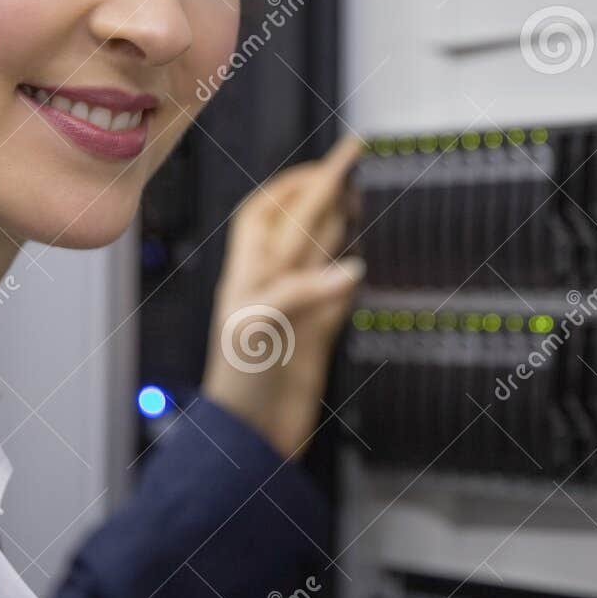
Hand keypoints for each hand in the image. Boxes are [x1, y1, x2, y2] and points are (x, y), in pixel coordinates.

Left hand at [201, 135, 365, 457]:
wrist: (250, 440)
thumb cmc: (238, 384)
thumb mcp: (259, 325)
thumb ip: (303, 291)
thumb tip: (352, 266)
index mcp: (249, 273)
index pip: (274, 209)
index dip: (302, 180)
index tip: (338, 157)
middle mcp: (270, 285)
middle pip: (297, 225)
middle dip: (321, 192)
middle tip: (352, 165)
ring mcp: (294, 309)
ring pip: (317, 254)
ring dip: (335, 224)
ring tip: (355, 197)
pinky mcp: (314, 337)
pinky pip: (333, 294)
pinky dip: (347, 272)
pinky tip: (358, 261)